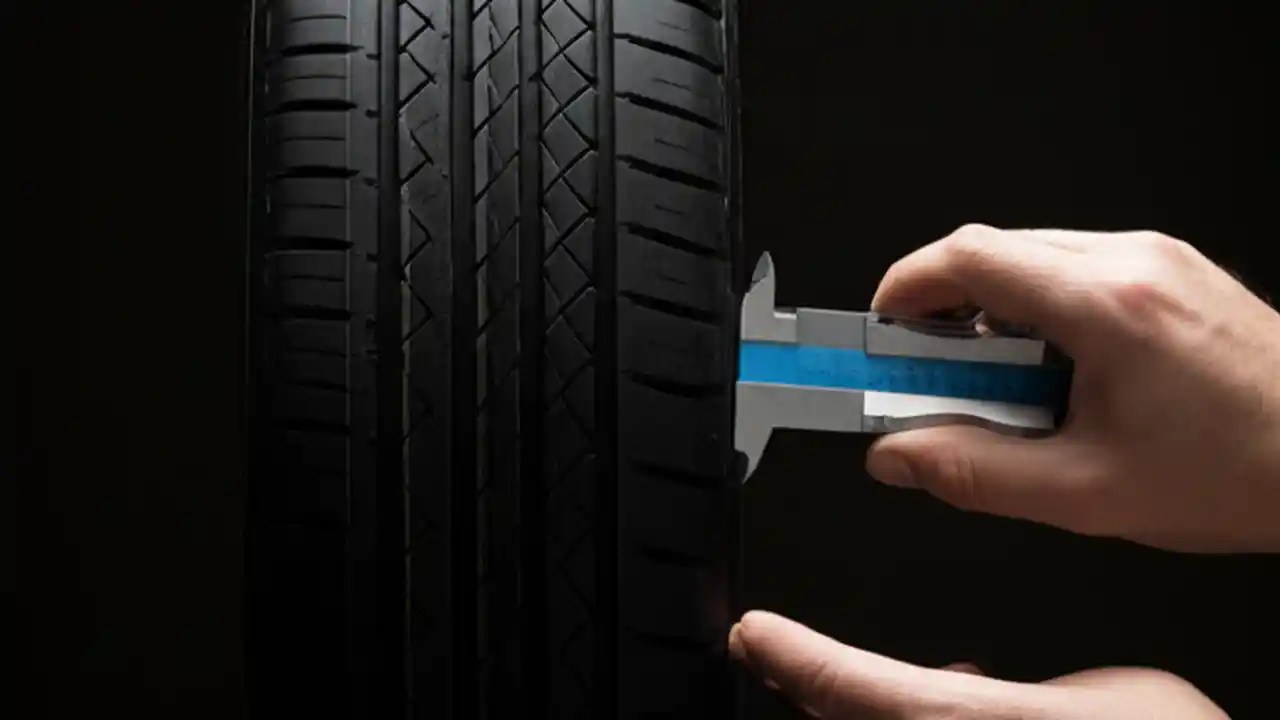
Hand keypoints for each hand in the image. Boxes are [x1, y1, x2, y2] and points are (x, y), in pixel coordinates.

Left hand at [729, 610, 1226, 719]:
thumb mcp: (1107, 696)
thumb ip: (1009, 689)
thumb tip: (968, 680)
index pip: (852, 687)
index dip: (793, 654)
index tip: (755, 630)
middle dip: (800, 684)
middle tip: (766, 649)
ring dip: (841, 706)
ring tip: (813, 670)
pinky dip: (892, 718)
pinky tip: (914, 701)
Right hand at [866, 225, 1279, 551]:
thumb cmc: (1242, 472)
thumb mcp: (1086, 493)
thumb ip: (974, 473)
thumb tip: (899, 455)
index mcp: (1107, 305)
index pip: (967, 257)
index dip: (903, 291)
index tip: (878, 337)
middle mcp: (1131, 262)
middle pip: (991, 254)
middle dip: (943, 314)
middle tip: (933, 383)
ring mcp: (1155, 258)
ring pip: (1030, 260)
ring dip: (991, 317)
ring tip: (1002, 392)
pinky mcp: (1168, 270)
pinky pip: (1072, 270)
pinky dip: (1036, 314)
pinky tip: (1052, 378)